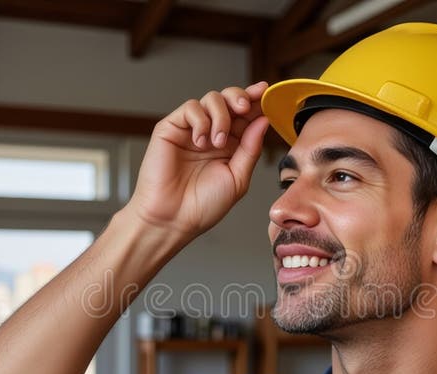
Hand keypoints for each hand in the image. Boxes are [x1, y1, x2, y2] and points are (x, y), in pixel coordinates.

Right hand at [127, 82, 270, 240]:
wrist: (173, 218)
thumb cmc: (203, 206)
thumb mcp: (238, 178)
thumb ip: (251, 148)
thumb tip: (263, 120)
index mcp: (231, 146)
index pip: (246, 116)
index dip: (256, 101)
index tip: (265, 91)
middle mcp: (212, 134)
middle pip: (229, 99)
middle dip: (240, 97)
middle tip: (244, 109)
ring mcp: (192, 130)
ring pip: (211, 99)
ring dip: (221, 116)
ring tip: (218, 142)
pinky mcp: (171, 128)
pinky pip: (190, 108)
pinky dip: (200, 120)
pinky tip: (200, 142)